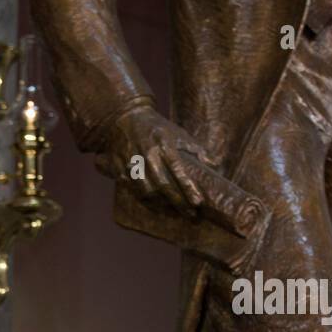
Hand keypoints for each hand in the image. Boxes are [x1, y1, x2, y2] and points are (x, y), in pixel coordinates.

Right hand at [96, 105, 220, 216]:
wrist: (126, 117)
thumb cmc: (157, 128)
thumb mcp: (178, 132)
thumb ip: (195, 148)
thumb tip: (213, 164)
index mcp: (164, 144)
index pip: (178, 170)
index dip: (188, 188)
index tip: (198, 203)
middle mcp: (148, 154)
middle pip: (163, 185)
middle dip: (177, 202)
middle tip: (190, 215)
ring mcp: (131, 160)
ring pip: (145, 190)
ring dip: (160, 204)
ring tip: (173, 212)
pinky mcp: (118, 165)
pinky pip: (130, 187)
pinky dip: (142, 198)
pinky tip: (153, 205)